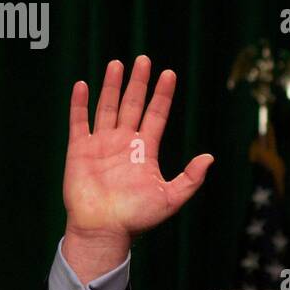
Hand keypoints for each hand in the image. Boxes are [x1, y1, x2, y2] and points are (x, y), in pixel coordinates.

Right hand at [62, 56, 212, 281]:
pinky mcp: (80, 150)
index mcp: (145, 150)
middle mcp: (124, 142)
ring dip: (111, 86)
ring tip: (117, 63)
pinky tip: (83, 85)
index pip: (156, 115)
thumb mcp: (171, 198)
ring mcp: (101, 144)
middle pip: (132, 104)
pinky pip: (79, 122)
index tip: (169, 74)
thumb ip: (190, 178)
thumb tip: (210, 157)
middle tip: (144, 59)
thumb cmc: (137, 218)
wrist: (105, 230)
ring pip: (107, 107)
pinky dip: (80, 104)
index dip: (162, 95)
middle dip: (138, 82)